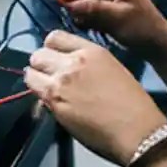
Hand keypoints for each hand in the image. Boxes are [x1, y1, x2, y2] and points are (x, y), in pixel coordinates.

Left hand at [25, 30, 166, 165]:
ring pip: (31, 71)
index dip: (52, 49)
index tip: (56, 59)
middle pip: (39, 53)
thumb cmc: (133, 104)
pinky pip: (34, 91)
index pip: (55, 37)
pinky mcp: (54, 102)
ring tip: (45, 88)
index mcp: (91, 51)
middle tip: (49, 76)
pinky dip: (38, 94)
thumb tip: (72, 70)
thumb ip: (89, 65)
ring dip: (36, 78)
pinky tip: (49, 102)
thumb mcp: (113, 70)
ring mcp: (61, 82)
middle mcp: (73, 61)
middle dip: (42, 64)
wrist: (135, 129)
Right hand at [57, 0, 166, 56]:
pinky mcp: (111, 13)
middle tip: (67, 12)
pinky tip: (86, 26)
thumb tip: (68, 3)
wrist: (157, 45)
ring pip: (88, 2)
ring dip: (82, 12)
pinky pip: (93, 12)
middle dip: (78, 2)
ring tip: (80, 22)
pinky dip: (88, 19)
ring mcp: (113, 0)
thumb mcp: (116, 17)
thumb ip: (92, 8)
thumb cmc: (141, 28)